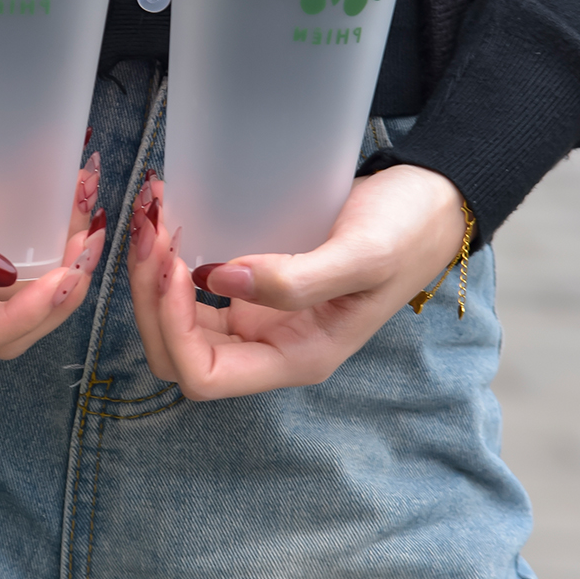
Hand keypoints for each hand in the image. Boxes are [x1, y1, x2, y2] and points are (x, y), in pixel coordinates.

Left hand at [127, 165, 466, 399]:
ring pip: (176, 318)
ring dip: (152, 274)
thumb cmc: (407, 233)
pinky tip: (170, 214)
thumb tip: (216, 281)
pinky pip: (193, 283)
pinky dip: (172, 254)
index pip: (205, 377)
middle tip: (150, 232)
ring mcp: (258, 314)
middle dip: (149, 297)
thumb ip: (295, 281)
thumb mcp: (363, 257)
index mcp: (296, 357)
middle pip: (178, 350)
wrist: (430, 202)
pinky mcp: (253, 280)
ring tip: (152, 218)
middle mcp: (270, 344)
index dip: (173, 328)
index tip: (173, 264)